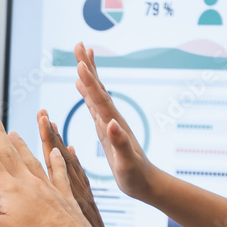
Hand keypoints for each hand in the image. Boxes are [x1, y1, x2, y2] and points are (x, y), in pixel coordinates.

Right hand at [0, 112, 102, 226]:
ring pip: (31, 159)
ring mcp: (48, 188)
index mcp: (8, 189)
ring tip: (13, 132)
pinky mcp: (64, 197)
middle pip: (7, 151)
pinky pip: (59, 173)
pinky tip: (56, 152)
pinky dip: (56, 160)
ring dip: (20, 144)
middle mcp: (28, 182)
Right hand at [73, 42, 160, 202]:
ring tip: (80, 58)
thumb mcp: (127, 163)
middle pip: (98, 88)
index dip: (89, 81)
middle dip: (88, 67)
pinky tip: (80, 87)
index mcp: (114, 125)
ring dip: (88, 75)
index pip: (100, 98)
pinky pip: (94, 105)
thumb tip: (110, 123)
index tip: (80, 62)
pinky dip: (86, 93)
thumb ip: (120, 143)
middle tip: (79, 44)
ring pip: (96, 93)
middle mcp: (112, 119)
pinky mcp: (106, 129)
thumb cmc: (137, 176)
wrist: (147, 183)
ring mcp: (109, 123)